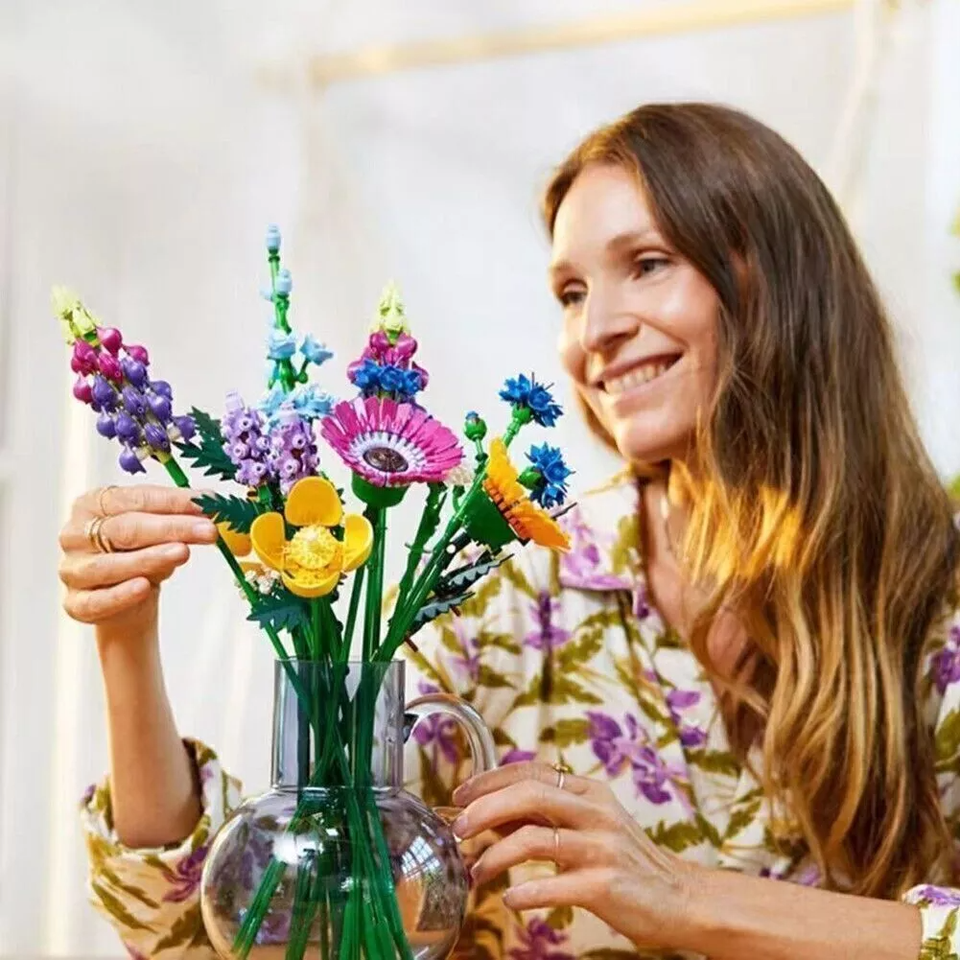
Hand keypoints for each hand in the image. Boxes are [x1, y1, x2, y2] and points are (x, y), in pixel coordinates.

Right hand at [58, 484, 217, 635]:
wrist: (128, 601)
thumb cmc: (142, 553)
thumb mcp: (162, 532)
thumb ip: (179, 517)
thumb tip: (211, 504)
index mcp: (93, 504)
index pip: (135, 498)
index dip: (174, 501)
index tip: (208, 504)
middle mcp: (75, 533)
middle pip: (124, 529)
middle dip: (171, 528)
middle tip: (207, 531)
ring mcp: (72, 569)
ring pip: (110, 564)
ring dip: (149, 558)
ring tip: (182, 553)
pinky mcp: (75, 603)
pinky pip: (97, 600)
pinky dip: (121, 594)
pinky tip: (143, 588)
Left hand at [451, 761, 693, 950]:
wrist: (681, 898)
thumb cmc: (627, 861)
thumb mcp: (590, 826)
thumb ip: (546, 816)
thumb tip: (490, 811)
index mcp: (589, 792)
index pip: (532, 771)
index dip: (491, 779)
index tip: (461, 793)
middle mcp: (596, 812)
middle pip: (529, 794)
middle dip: (485, 809)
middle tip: (458, 828)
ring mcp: (602, 847)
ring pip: (534, 838)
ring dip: (495, 855)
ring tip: (477, 871)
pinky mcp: (605, 884)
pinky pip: (554, 884)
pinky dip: (525, 891)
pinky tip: (509, 898)